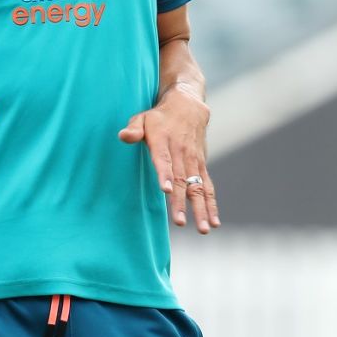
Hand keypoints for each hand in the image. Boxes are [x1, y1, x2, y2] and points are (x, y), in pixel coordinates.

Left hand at [118, 85, 219, 233]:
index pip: (164, 160)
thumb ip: (133, 128)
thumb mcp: (142, 117)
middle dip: (180, 202)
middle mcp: (181, 153)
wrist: (188, 107)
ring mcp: (194, 161)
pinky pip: (208, 187)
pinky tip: (214, 222)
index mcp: (164, 141)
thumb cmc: (159, 117)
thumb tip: (123, 136)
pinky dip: (212, 204)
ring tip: (203, 229)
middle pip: (182, 180)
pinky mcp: (201, 166)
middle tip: (180, 222)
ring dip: (201, 209)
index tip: (165, 190)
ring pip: (198, 187)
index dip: (165, 174)